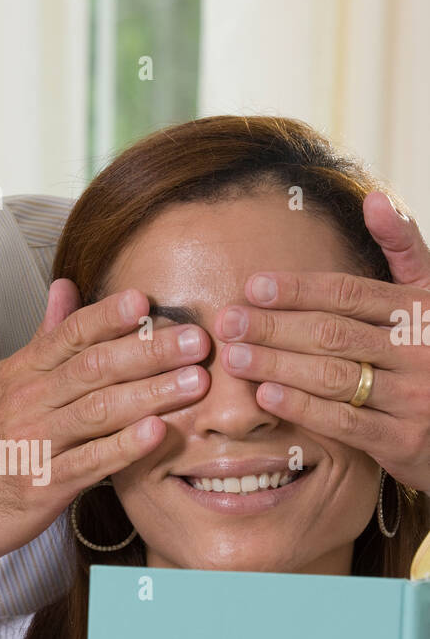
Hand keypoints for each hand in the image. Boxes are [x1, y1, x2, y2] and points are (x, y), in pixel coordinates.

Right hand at [0, 282, 208, 573]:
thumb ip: (44, 337)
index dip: (107, 316)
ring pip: (97, 411)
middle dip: (148, 351)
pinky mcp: (42, 486)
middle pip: (93, 368)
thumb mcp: (5, 383)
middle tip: (198, 340)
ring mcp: (35, 444)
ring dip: (149, 394)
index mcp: (22, 373)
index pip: (69, 335)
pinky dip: (123, 448)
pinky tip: (156, 434)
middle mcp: (28, 402)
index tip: (146, 299)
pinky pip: (88, 463)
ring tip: (195, 382)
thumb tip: (67, 287)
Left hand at [216, 193, 429, 491]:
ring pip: (333, 375)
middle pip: (333, 333)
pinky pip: (345, 421)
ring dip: (278, 364)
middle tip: (228, 322)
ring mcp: (413, 397)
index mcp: (422, 310)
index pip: (349, 294)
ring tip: (234, 357)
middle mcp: (419, 350)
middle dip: (275, 326)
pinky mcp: (403, 440)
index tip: (253, 286)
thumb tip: (373, 198)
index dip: (298, 289)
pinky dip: (303, 407)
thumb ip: (403, 249)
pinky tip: (267, 395)